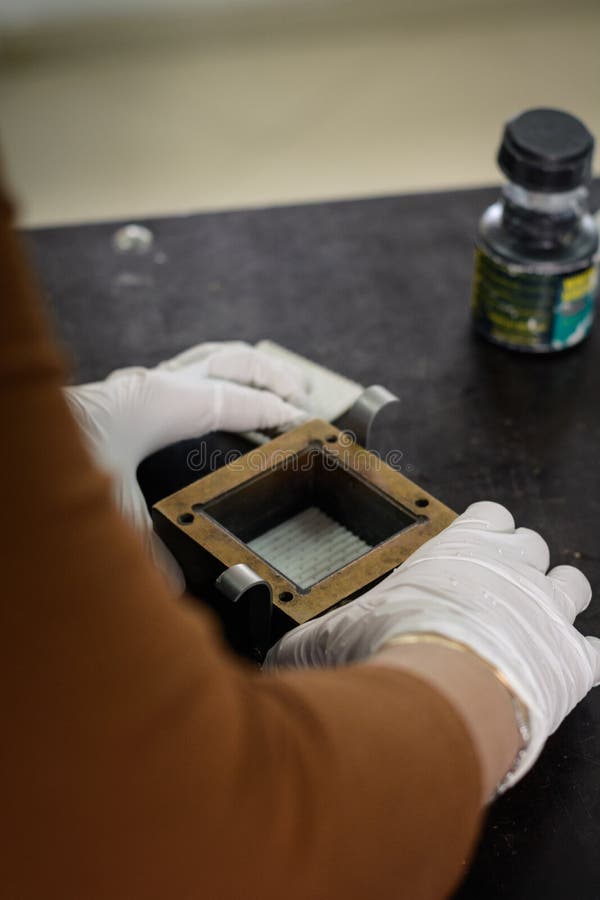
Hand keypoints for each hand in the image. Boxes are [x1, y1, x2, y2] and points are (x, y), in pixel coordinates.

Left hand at [66, 341, 306, 590]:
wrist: (14, 436)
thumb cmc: (59, 459)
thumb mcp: (112, 512)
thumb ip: (152, 554)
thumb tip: (178, 589)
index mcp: (167, 403)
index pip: (241, 400)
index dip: (278, 410)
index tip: (307, 421)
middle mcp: (158, 384)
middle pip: (232, 361)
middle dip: (272, 374)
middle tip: (302, 392)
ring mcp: (143, 383)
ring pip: (208, 357)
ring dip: (244, 368)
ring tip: (271, 384)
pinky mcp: (128, 391)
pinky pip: (188, 371)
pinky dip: (216, 378)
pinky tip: (214, 403)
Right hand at [267, 501, 599, 787]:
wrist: (444, 692)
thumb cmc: (393, 645)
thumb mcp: (336, 632)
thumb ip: (312, 636)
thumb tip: (276, 653)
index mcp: (465, 547)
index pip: (490, 516)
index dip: (485, 530)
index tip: (474, 547)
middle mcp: (514, 568)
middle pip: (534, 546)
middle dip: (520, 565)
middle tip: (495, 591)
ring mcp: (548, 611)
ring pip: (571, 585)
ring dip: (554, 600)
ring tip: (529, 623)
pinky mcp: (573, 660)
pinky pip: (592, 650)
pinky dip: (579, 658)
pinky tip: (559, 668)